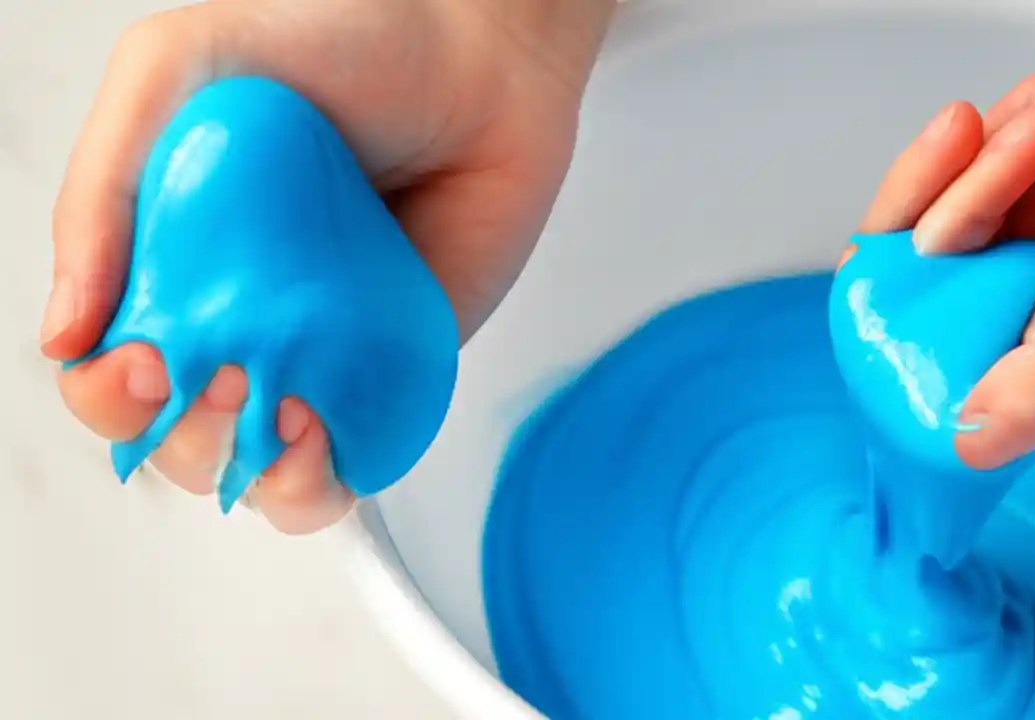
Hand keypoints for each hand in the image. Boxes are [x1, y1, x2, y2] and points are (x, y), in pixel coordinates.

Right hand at [41, 0, 614, 532]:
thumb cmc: (340, 45)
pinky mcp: (392, 376)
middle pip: (171, 436)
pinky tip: (327, 438)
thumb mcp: (181, 71)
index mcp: (167, 260)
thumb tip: (63, 334)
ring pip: (251, 471)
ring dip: (250, 475)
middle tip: (233, 375)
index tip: (150, 360)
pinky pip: (347, 465)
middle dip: (181, 435)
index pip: (105, 366)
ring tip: (290, 419)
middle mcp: (235, 320)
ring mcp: (316, 356)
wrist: (480, 59)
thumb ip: (106, 188)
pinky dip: (323, 483)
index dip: (109, 392)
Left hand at [851, 0, 1034, 469]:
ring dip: (976, 163)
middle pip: (940, 291)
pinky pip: (988, 161)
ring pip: (958, 218)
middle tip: (962, 162)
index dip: (906, 336)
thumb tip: (973, 439)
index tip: (877, 285)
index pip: (961, 372)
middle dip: (934, 217)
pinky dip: (999, 130)